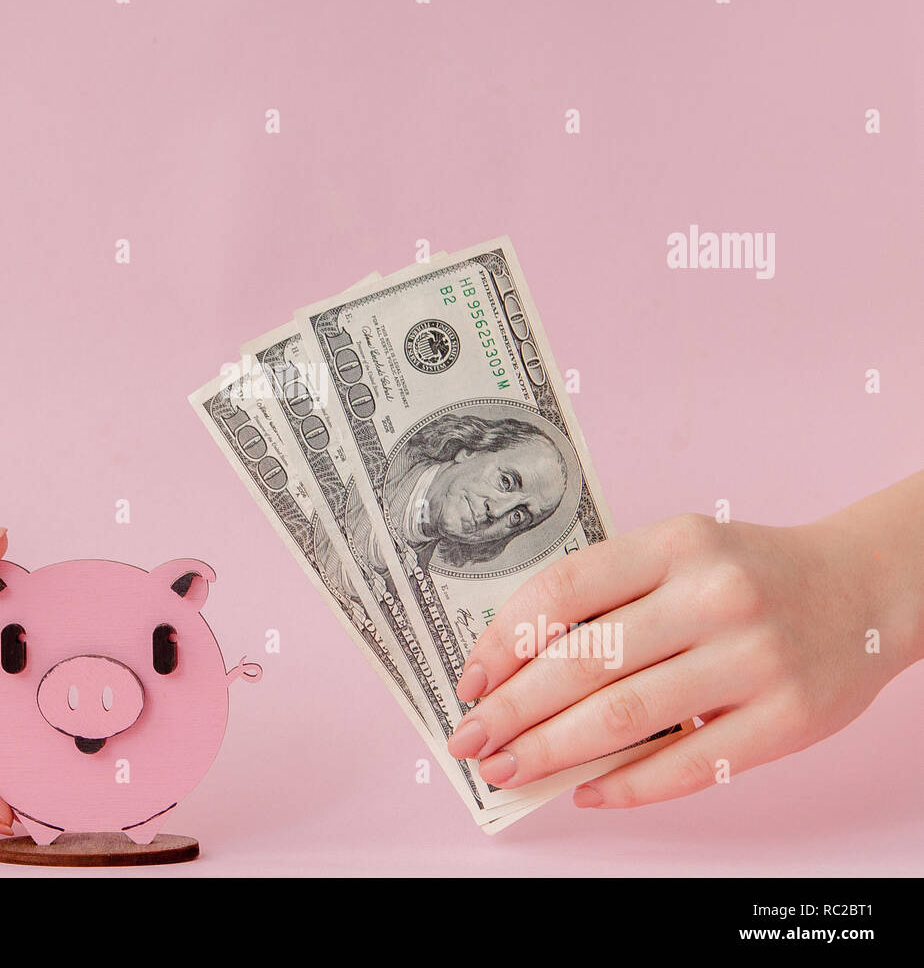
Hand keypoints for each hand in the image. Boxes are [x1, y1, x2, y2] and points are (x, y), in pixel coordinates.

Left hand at [447, 487, 923, 808]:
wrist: (866, 589)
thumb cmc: (748, 574)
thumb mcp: (680, 553)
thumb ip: (611, 596)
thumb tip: (518, 670)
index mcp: (675, 544)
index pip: (563, 591)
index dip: (504, 640)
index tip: (469, 680)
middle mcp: (713, 597)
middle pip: (584, 663)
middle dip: (511, 710)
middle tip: (469, 741)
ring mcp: (753, 660)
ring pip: (623, 716)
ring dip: (550, 751)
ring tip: (506, 769)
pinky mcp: (786, 720)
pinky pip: (687, 765)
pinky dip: (626, 786)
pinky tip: (584, 791)